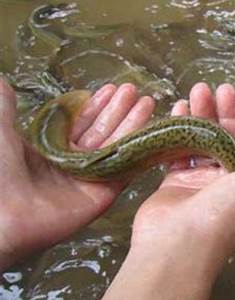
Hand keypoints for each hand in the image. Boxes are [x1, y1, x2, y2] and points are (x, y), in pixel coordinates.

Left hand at [0, 80, 155, 269]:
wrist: (3, 213)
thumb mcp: (0, 129)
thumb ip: (5, 105)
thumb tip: (2, 81)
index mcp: (49, 148)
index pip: (79, 122)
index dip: (95, 105)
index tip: (110, 89)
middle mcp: (71, 162)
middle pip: (101, 131)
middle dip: (118, 110)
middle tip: (132, 90)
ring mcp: (88, 178)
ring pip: (116, 146)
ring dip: (132, 123)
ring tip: (146, 101)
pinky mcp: (103, 194)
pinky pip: (124, 170)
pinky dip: (138, 151)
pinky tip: (150, 132)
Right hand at [104, 83, 234, 299]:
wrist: (176, 245)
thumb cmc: (224, 215)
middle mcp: (229, 181)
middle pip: (230, 137)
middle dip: (228, 111)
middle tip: (221, 88)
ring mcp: (201, 181)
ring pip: (204, 139)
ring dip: (202, 115)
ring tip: (197, 90)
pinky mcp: (176, 181)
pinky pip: (180, 150)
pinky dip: (179, 130)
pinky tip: (178, 108)